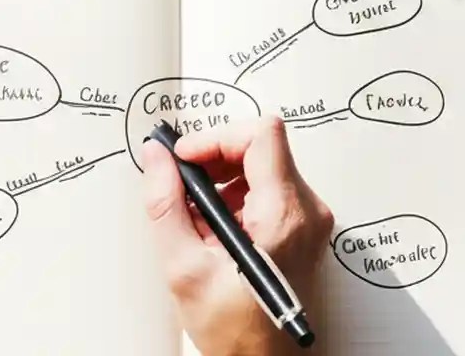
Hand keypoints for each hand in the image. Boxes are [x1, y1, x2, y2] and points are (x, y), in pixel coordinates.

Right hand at [139, 116, 334, 355]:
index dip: (216, 137)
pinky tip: (214, 231)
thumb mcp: (183, 265)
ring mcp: (308, 220)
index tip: (186, 159)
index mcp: (283, 214)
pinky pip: (269, 190)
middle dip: (214, 160)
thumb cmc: (234, 329)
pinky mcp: (302, 229)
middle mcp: (306, 210)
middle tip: (183, 187)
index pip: (261, 134)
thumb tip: (156, 157)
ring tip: (196, 218)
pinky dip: (235, 198)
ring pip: (262, 166)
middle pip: (260, 147)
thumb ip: (166, 202)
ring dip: (222, 182)